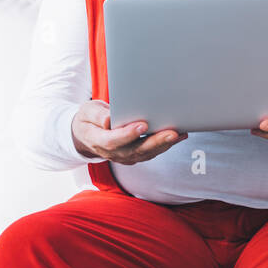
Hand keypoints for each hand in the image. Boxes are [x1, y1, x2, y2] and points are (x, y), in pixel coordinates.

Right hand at [71, 100, 185, 164]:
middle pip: (135, 151)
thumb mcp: (87, 111)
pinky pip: (151, 152)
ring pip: (146, 153)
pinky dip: (166, 145)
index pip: (113, 141)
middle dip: (155, 142)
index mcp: (98, 141)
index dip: (128, 135)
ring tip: (180, 134)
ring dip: (164, 145)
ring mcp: (125, 156)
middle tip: (171, 133)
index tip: (142, 125)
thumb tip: (110, 119)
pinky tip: (179, 135)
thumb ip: (97, 115)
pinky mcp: (135, 155)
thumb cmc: (89, 118)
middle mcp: (113, 153)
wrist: (87, 134)